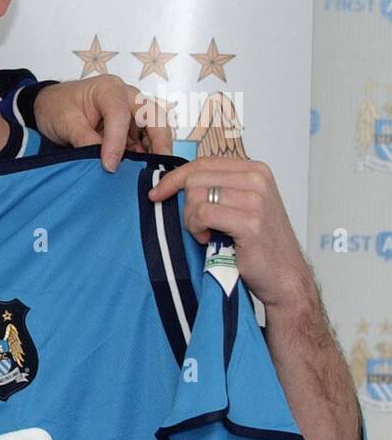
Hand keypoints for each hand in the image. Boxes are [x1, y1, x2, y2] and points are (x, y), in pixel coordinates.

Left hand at [33, 75, 173, 170]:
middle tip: (157, 167)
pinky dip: (148, 155)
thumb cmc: (58, 107)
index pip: (119, 115)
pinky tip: (142, 171)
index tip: (110, 166)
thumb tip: (106, 162)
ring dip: (156, 151)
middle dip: (159, 141)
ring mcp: (133, 112)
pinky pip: (147, 141)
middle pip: (154, 116)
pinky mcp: (133, 127)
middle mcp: (128, 97)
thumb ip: (84, 140)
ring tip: (151, 173)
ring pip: (156, 129)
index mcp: (109, 89)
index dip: (116, 142)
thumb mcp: (65, 123)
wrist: (53, 106)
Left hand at [148, 157, 316, 314]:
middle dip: (186, 206)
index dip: (174, 178)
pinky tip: (209, 240)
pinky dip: (197, 229)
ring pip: (196, 196)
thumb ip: (217, 187)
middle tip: (198, 227)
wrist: (283, 276)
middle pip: (195, 179)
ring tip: (207, 234)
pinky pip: (203, 214)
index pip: (202, 163)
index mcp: (255, 170)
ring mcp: (256, 199)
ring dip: (192, 220)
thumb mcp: (240, 205)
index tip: (157, 194)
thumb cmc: (256, 243)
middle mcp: (258, 178)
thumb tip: (175, 181)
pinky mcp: (250, 221)